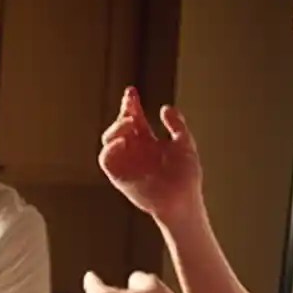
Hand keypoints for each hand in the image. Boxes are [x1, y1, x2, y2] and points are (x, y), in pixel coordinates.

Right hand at [99, 87, 202, 223]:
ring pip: (109, 140)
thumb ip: (176, 125)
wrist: (183, 200)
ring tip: (129, 122)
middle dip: (122, 113)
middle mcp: (134, 150)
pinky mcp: (119, 176)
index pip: (134, 118)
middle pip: (121, 126)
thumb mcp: (184, 144)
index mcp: (148, 141)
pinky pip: (106, 160)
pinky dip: (109, 149)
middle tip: (131, 108)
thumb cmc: (186, 176)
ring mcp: (126, 163)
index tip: (131, 92)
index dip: (131, 104)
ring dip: (115, 129)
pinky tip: (121, 141)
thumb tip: (165, 107)